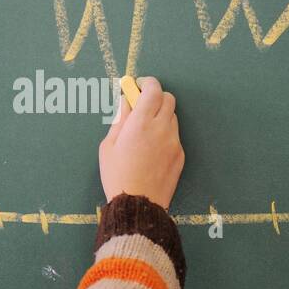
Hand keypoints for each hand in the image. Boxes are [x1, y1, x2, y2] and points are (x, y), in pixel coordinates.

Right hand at [98, 76, 184, 207]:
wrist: (139, 204)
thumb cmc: (117, 175)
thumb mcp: (108, 145)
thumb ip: (119, 119)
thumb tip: (125, 101)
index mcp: (140, 123)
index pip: (153, 90)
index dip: (147, 83)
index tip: (138, 86)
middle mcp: (161, 128)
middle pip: (168, 99)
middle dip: (155, 97)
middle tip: (141, 105)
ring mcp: (174, 142)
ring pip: (172, 117)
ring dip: (160, 115)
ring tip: (145, 131)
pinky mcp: (180, 155)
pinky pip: (174, 135)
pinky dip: (165, 134)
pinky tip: (152, 149)